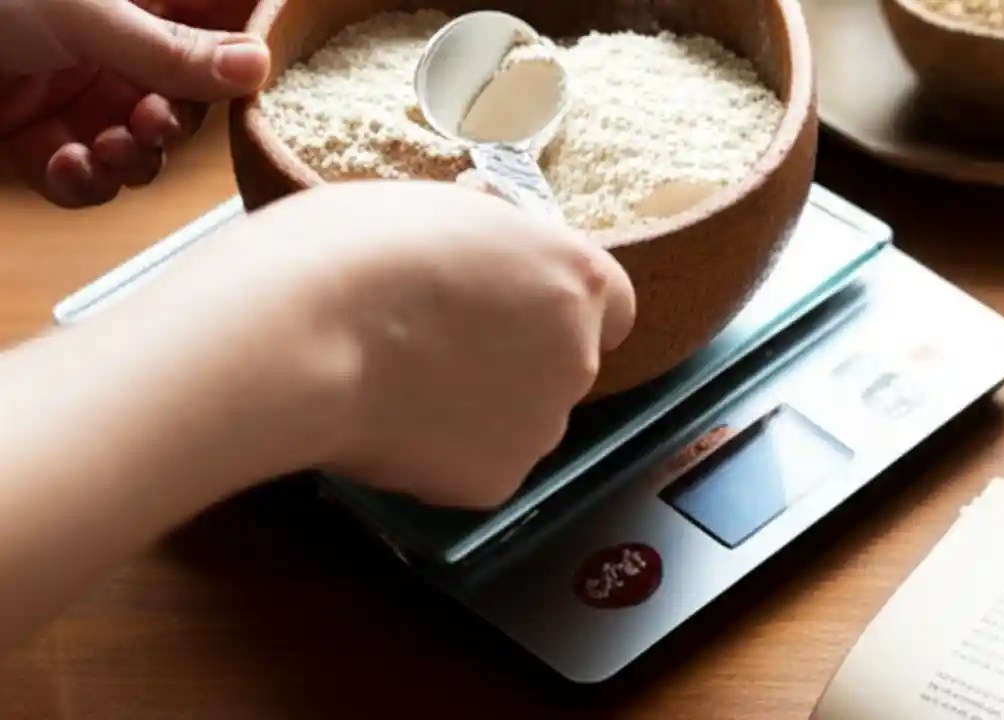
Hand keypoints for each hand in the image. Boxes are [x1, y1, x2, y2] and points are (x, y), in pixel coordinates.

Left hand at [0, 0, 265, 206]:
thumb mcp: (84, 13)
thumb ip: (173, 48)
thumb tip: (259, 65)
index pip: (223, 17)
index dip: (249, 53)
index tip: (261, 83)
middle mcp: (120, 47)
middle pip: (192, 99)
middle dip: (176, 124)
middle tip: (152, 123)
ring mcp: (84, 95)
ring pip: (147, 146)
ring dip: (133, 159)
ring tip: (104, 148)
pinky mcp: (46, 139)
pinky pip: (91, 178)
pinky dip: (83, 183)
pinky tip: (64, 162)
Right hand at [125, 181, 635, 507]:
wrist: (297, 333)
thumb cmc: (355, 249)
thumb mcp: (446, 211)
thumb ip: (498, 248)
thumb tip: (494, 257)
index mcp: (576, 278)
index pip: (610, 303)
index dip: (562, 304)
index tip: (519, 304)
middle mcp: (579, 357)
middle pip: (566, 362)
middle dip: (518, 355)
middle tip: (439, 341)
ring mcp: (540, 427)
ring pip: (522, 418)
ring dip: (482, 406)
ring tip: (401, 381)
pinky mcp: (494, 483)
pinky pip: (477, 465)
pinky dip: (443, 452)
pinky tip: (389, 422)